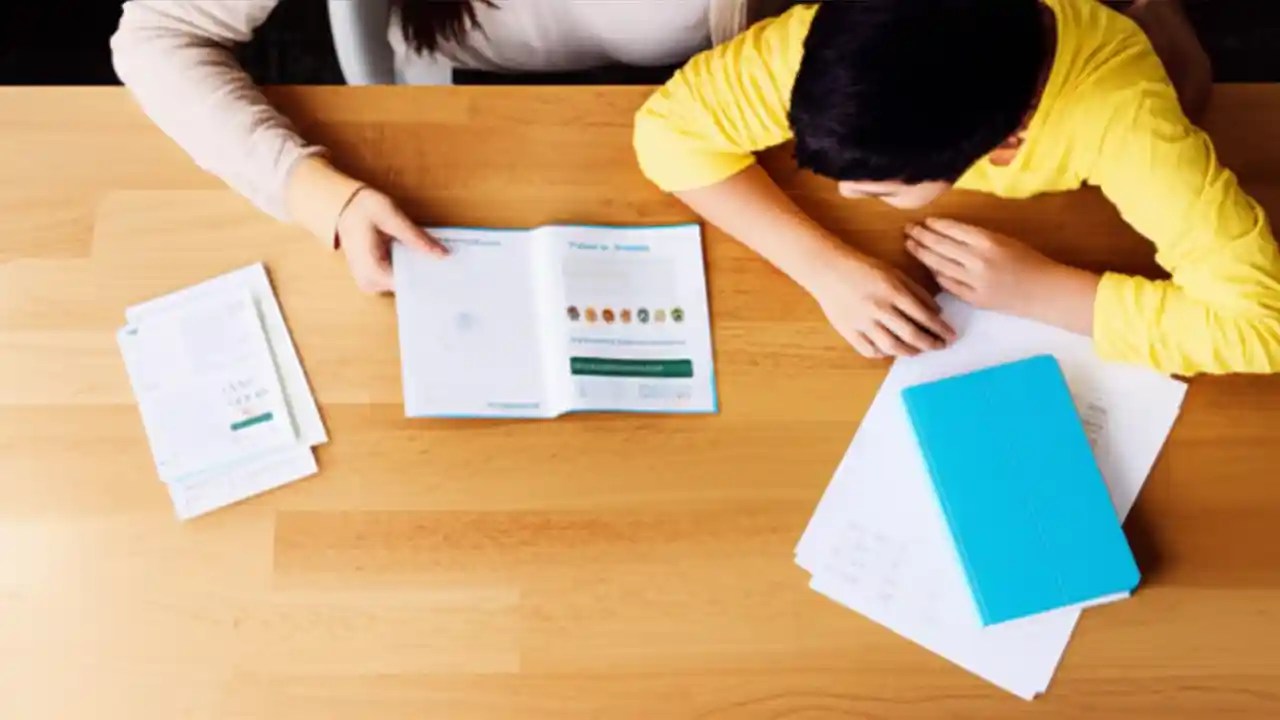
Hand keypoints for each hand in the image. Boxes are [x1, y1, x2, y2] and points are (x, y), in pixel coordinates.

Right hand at [336, 187, 447, 293]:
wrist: (341, 205)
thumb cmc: (362, 208)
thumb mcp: (392, 218)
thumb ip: (417, 238)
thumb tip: (443, 254)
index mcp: (373, 272)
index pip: (409, 287)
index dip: (430, 279)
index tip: (450, 275)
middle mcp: (370, 284)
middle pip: (408, 287)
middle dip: (427, 275)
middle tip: (449, 265)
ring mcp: (370, 282)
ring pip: (404, 283)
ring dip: (419, 271)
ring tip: (437, 259)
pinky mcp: (373, 277)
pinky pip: (397, 277)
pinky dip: (409, 268)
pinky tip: (421, 257)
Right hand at [808, 250, 955, 358]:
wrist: (827, 270)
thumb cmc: (862, 268)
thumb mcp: (893, 273)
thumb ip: (916, 291)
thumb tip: (937, 311)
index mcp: (893, 292)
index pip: (923, 316)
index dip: (940, 328)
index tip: (950, 335)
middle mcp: (879, 310)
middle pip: (911, 335)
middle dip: (930, 343)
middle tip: (940, 346)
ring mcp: (863, 323)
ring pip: (892, 347)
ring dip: (910, 352)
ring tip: (918, 350)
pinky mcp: (848, 332)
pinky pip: (870, 350)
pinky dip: (884, 354)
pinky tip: (891, 350)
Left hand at [906, 218, 1098, 334]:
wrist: (1045, 291)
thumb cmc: (1029, 261)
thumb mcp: (1005, 240)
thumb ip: (977, 238)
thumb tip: (948, 233)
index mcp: (988, 241)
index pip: (952, 230)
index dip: (934, 225)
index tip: (923, 221)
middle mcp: (978, 260)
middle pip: (940, 246)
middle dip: (921, 237)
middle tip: (908, 230)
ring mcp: (974, 281)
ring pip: (939, 265)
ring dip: (922, 254)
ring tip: (910, 245)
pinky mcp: (973, 298)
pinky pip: (947, 284)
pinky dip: (936, 274)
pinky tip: (927, 267)